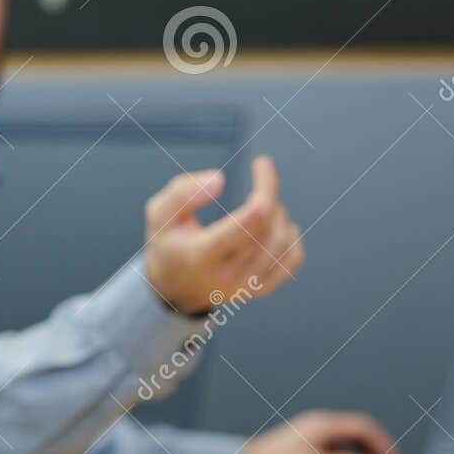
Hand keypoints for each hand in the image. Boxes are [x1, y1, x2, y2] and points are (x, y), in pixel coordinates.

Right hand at [143, 155, 303, 314]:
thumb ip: (183, 192)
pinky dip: (290, 235)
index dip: (264, 188)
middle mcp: (227, 276)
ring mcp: (247, 286)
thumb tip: (221, 179)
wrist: (173, 287)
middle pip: (268, 228)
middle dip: (269, 192)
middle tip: (261, 174)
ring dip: (278, 212)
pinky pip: (293, 259)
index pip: (249, 223)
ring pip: (283, 241)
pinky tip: (273, 226)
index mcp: (201, 255)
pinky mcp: (261, 290)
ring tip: (260, 203)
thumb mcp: (160, 213)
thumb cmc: (169, 242)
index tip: (261, 163)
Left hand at [245, 410, 398, 453]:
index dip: (383, 444)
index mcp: (325, 424)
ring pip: (349, 438)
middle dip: (377, 448)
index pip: (364, 427)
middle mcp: (321, 423)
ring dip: (365, 452)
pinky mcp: (308, 442)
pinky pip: (338, 445)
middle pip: (359, 430)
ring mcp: (314, 432)